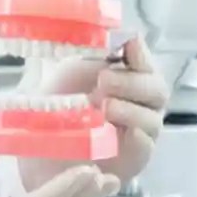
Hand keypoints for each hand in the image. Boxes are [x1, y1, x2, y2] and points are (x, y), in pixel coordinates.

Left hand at [17, 36, 168, 190]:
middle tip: (103, 80)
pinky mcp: (133, 160)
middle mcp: (140, 104)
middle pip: (157, 90)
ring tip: (103, 106)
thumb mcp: (71, 72)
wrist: (40, 147)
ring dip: (129, 110)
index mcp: (128, 79)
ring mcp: (139, 134)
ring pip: (152, 119)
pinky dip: (136, 138)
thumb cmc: (58, 105)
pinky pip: (144, 148)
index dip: (141, 53)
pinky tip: (125, 132)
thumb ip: (95, 55)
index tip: (128, 43)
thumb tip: (119, 36)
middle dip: (132, 82)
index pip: (145, 63)